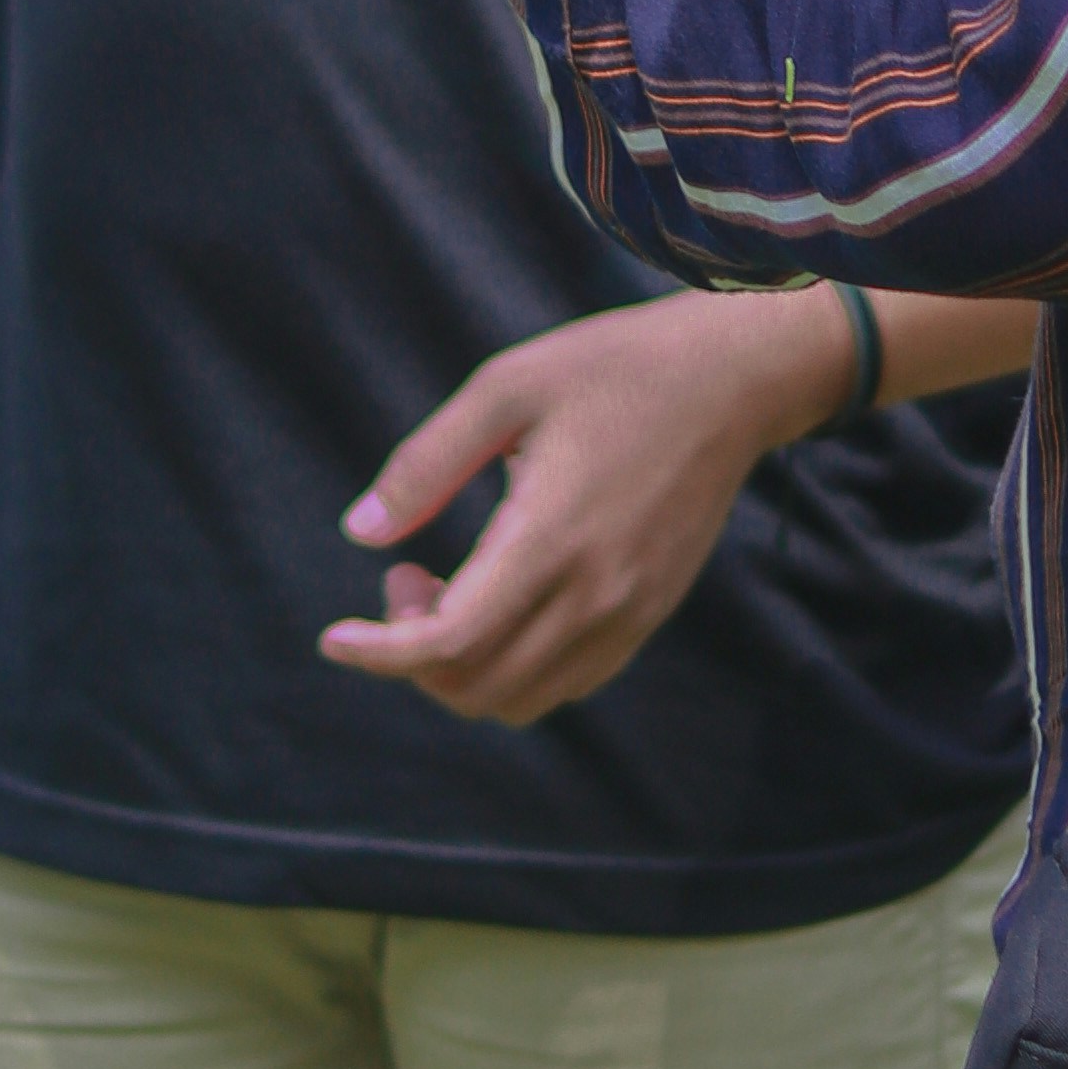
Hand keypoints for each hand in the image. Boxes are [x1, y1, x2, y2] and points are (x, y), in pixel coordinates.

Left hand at [322, 289, 858, 723]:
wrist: (733, 380)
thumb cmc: (613, 369)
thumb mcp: (505, 388)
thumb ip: (426, 465)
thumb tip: (361, 533)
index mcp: (550, 538)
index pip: (451, 641)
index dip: (379, 653)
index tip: (334, 637)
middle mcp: (595, 594)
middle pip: (477, 687)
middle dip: (412, 656)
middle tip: (406, 577)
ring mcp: (629, 613)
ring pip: (520, 699)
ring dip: (463, 668)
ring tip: (450, 592)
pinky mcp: (650, 615)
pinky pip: (567, 683)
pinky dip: (512, 668)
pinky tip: (502, 601)